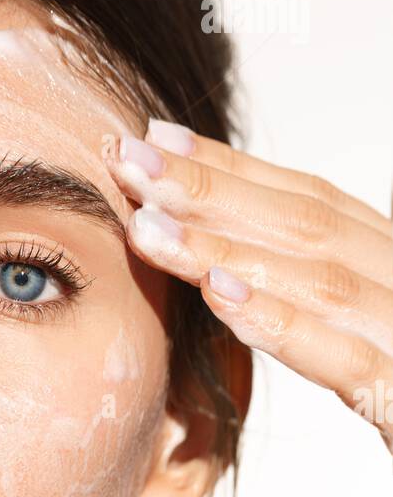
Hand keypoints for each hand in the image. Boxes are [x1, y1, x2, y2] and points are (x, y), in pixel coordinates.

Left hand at [105, 121, 392, 450]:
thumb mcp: (381, 353)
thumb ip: (334, 317)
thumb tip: (246, 284)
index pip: (313, 203)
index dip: (234, 168)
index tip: (158, 139)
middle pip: (309, 222)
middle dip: (213, 188)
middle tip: (129, 159)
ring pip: (319, 275)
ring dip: (227, 247)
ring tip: (149, 226)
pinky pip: (348, 356)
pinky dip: (285, 323)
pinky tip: (221, 300)